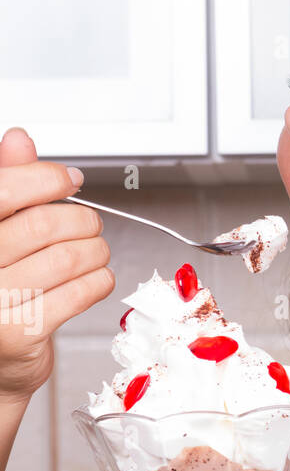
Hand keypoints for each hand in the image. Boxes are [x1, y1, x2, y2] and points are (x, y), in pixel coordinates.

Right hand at [0, 127, 113, 403]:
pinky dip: (99, 281)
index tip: (70, 180)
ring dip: (95, 250)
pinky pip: (79, 292)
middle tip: (90, 224)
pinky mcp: (22, 332)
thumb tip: (19, 139)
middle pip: (43, 224)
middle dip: (80, 219)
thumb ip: (7, 186)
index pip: (5, 191)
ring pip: (68, 258)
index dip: (46, 178)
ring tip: (96, 252)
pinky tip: (97, 278)